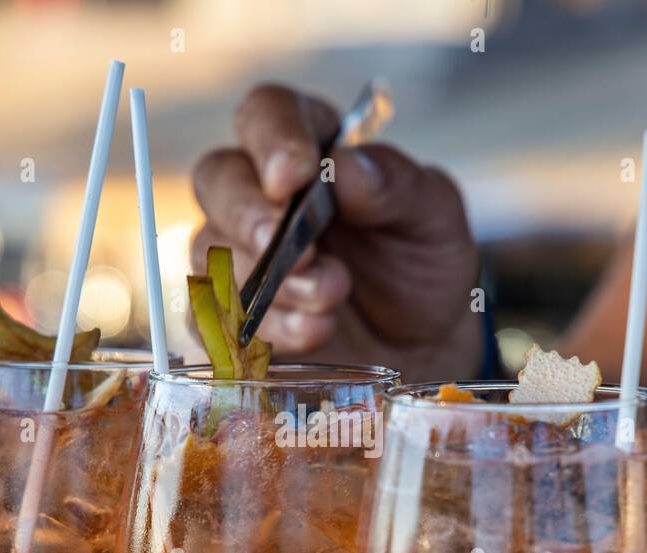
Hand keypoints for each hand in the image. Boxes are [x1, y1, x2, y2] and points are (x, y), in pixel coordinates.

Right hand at [190, 84, 483, 381]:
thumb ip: (398, 186)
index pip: (267, 114)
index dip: (273, 138)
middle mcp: (261, 193)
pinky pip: (213, 313)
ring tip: (333, 298)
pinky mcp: (230, 310)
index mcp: (311, 147)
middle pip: (217, 178)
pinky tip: (311, 330)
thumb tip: (345, 166)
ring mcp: (238, 251)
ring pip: (213, 250)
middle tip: (304, 254)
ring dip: (272, 282)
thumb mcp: (433, 218)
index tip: (297, 176)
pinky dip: (263, 326)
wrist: (418, 344)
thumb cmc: (419, 266)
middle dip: (253, 217)